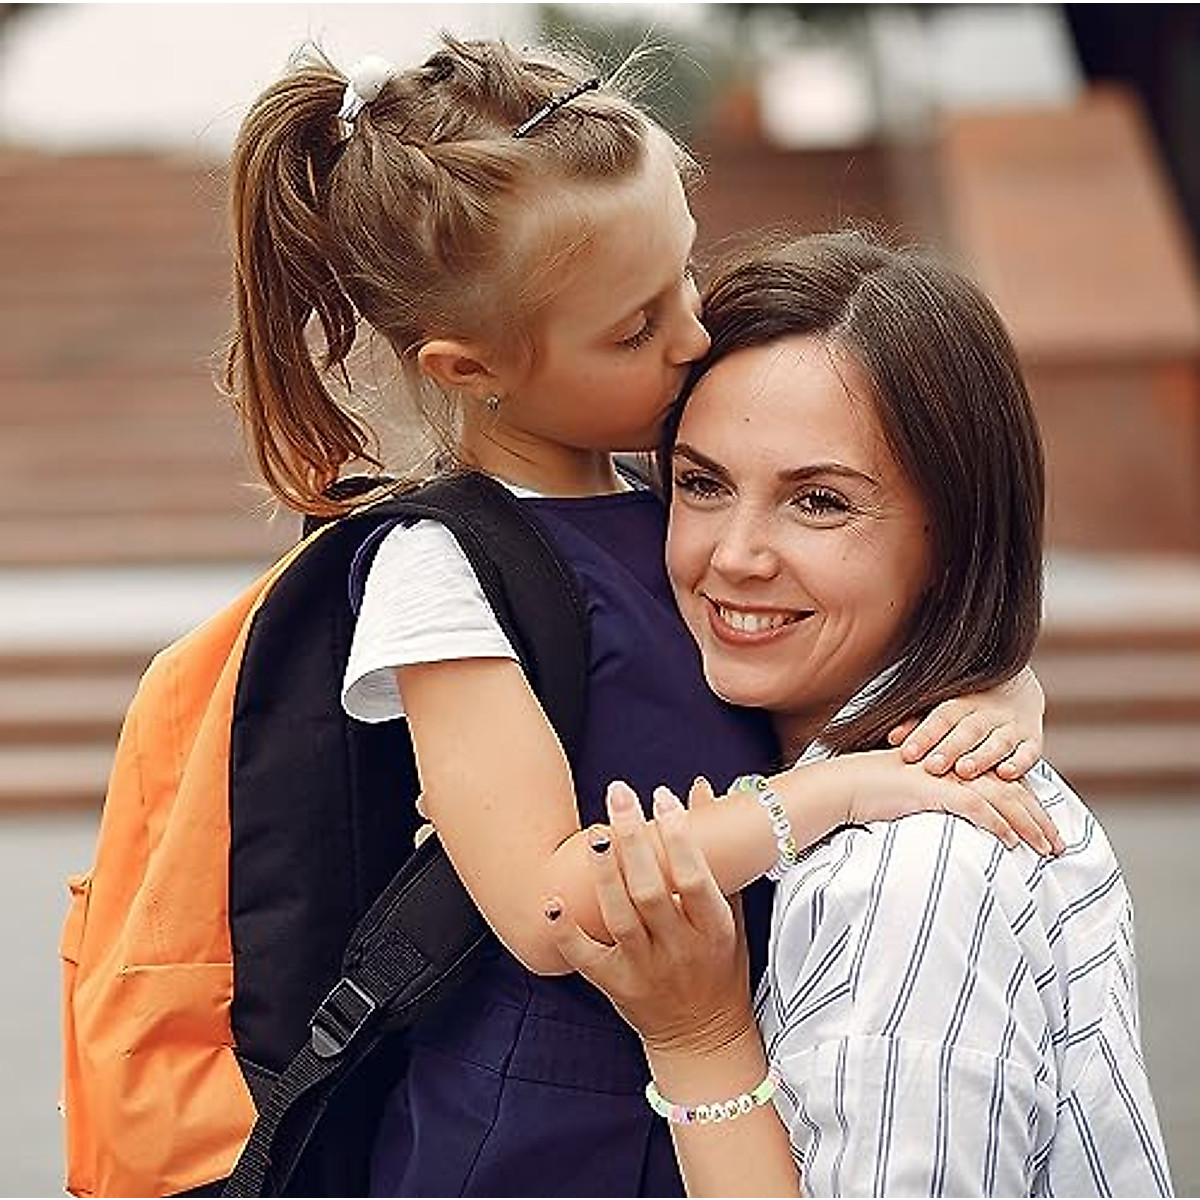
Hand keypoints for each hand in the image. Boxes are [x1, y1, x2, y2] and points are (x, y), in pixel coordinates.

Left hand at [544, 780, 753, 1056]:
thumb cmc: (719, 967)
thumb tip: (699, 789)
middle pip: (652, 890)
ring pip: (619, 917)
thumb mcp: (731, 914)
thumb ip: (716, 855)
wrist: (703, 1039)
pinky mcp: (615, 986)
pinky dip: (565, 930)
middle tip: (619, 793)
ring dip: (605, 872)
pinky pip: (584, 957)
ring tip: (596, 832)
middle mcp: (679, 950)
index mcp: (713, 930)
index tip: (663, 796)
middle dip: (634, 839)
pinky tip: (552, 900)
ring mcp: (645, 970)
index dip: (680, 836)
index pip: (695, 878)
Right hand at [812, 747, 1063, 855]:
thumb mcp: (918, 797)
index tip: (1047, 833)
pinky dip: (998, 826)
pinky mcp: (936, 790)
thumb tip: (967, 828)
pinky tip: (1012, 843)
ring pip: (1004, 800)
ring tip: (1047, 849)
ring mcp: (948, 777)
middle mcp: (959, 767)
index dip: (1031, 809)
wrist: (846, 787)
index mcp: (958, 765)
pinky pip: (977, 809)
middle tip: (1059, 847)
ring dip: (1030, 826)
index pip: (1006, 785)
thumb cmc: (876, 795)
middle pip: (1014, 791)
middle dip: (1041, 820)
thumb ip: (945, 805)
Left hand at [888, 666, 1044, 779]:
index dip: (925, 734)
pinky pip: (1030, 751)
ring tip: (964, 771)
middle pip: (968, 729)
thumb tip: (891, 737)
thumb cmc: (968, 708)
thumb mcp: (944, 708)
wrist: (1018, 689)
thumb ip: (919, 722)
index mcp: (962, 701)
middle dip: (950, 748)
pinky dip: (1020, 762)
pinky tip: (1007, 774)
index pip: (942, 716)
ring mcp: (1013, 725)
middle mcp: (989, 711)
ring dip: (982, 756)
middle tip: (932, 766)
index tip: (907, 753)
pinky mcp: (1033, 740)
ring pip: (998, 740)